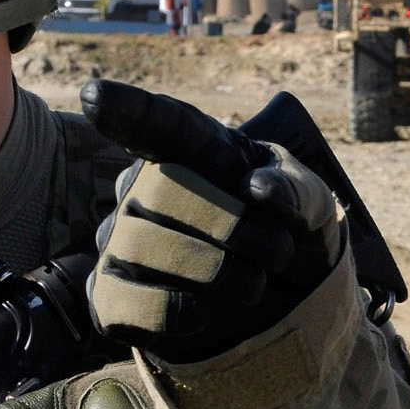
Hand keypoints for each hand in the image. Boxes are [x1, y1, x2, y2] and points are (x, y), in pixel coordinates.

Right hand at [83, 82, 343, 363]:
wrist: (283, 308)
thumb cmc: (287, 237)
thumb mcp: (313, 208)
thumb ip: (299, 190)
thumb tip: (256, 187)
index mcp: (197, 151)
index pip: (158, 124)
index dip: (128, 109)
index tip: (96, 97)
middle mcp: (144, 188)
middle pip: (160, 189)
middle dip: (230, 227)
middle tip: (277, 252)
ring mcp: (120, 242)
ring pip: (142, 245)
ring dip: (215, 271)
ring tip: (254, 284)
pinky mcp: (112, 298)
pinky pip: (123, 301)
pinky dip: (175, 310)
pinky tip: (207, 312)